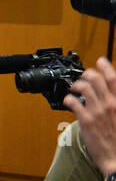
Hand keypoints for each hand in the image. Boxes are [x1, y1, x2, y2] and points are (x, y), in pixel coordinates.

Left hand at [65, 57, 115, 176]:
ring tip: (75, 88)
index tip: (101, 61)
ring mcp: (97, 111)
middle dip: (87, 73)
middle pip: (96, 78)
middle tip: (84, 75)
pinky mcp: (86, 120)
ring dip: (76, 84)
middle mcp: (110, 104)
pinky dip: (69, 98)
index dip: (106, 66)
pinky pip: (73, 102)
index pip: (114, 78)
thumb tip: (110, 95)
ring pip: (83, 87)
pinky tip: (69, 101)